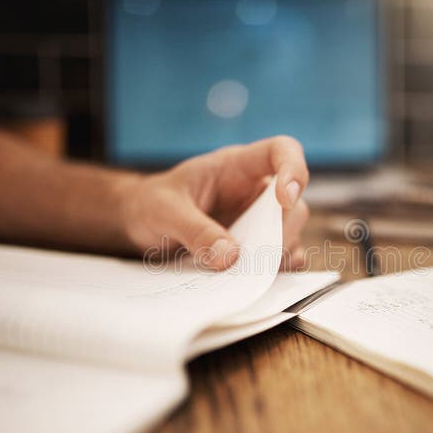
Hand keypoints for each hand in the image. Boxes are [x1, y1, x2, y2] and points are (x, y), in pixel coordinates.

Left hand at [122, 136, 309, 269]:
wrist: (139, 224)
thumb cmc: (152, 204)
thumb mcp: (164, 211)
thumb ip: (194, 230)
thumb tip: (230, 257)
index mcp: (236, 166)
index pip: (281, 151)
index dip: (293, 170)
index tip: (285, 198)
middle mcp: (254, 192)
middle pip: (293, 204)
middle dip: (281, 231)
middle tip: (259, 256)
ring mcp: (257, 220)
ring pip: (290, 234)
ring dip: (279, 255)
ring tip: (252, 273)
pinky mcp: (253, 247)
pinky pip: (279, 258)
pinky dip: (276, 271)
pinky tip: (260, 281)